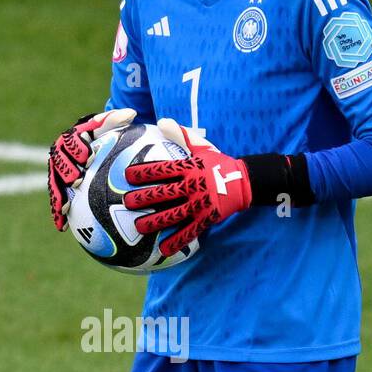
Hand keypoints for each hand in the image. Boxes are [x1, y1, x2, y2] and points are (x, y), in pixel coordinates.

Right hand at [47, 108, 137, 230]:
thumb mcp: (111, 126)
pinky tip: (63, 226)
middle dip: (67, 171)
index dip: (78, 148)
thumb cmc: (106, 136)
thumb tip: (130, 114)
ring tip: (65, 207)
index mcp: (72, 138)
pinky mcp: (59, 188)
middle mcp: (61, 154)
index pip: (73, 140)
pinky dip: (57, 212)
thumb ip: (116, 119)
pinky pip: (57, 199)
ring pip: (55, 183)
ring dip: (58, 194)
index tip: (89, 156)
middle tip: (77, 182)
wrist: (96, 150)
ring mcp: (58, 171)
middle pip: (60, 162)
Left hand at [122, 118, 251, 256]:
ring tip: (139, 226)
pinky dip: (177, 241)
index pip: (163, 169)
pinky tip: (164, 250)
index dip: (144, 172)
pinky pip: (190, 232)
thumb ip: (181, 135)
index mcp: (190, 167)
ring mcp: (200, 204)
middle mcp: (193, 186)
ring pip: (173, 214)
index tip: (128, 175)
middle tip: (127, 202)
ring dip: (155, 221)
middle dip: (144, 198)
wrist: (244, 182)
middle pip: (164, 193)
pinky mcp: (207, 219)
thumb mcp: (201, 147)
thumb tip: (162, 121)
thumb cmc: (218, 163)